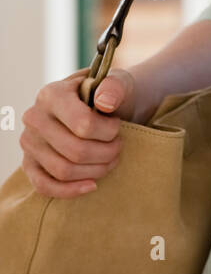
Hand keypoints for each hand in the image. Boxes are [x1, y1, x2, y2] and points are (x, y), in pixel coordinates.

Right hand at [19, 66, 136, 198]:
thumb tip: (104, 102)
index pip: (83, 124)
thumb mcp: (117, 83)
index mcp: (52, 94)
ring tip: (110, 160)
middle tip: (118, 147)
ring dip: (95, 171)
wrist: (95, 104)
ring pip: (63, 171)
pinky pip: (45, 186)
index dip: (108, 131)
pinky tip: (92, 185)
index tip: (117, 126)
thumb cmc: (107, 95)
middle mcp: (35, 118)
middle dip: (106, 153)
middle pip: (75, 151)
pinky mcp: (29, 164)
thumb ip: (114, 87)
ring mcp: (29, 142)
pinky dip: (71, 190)